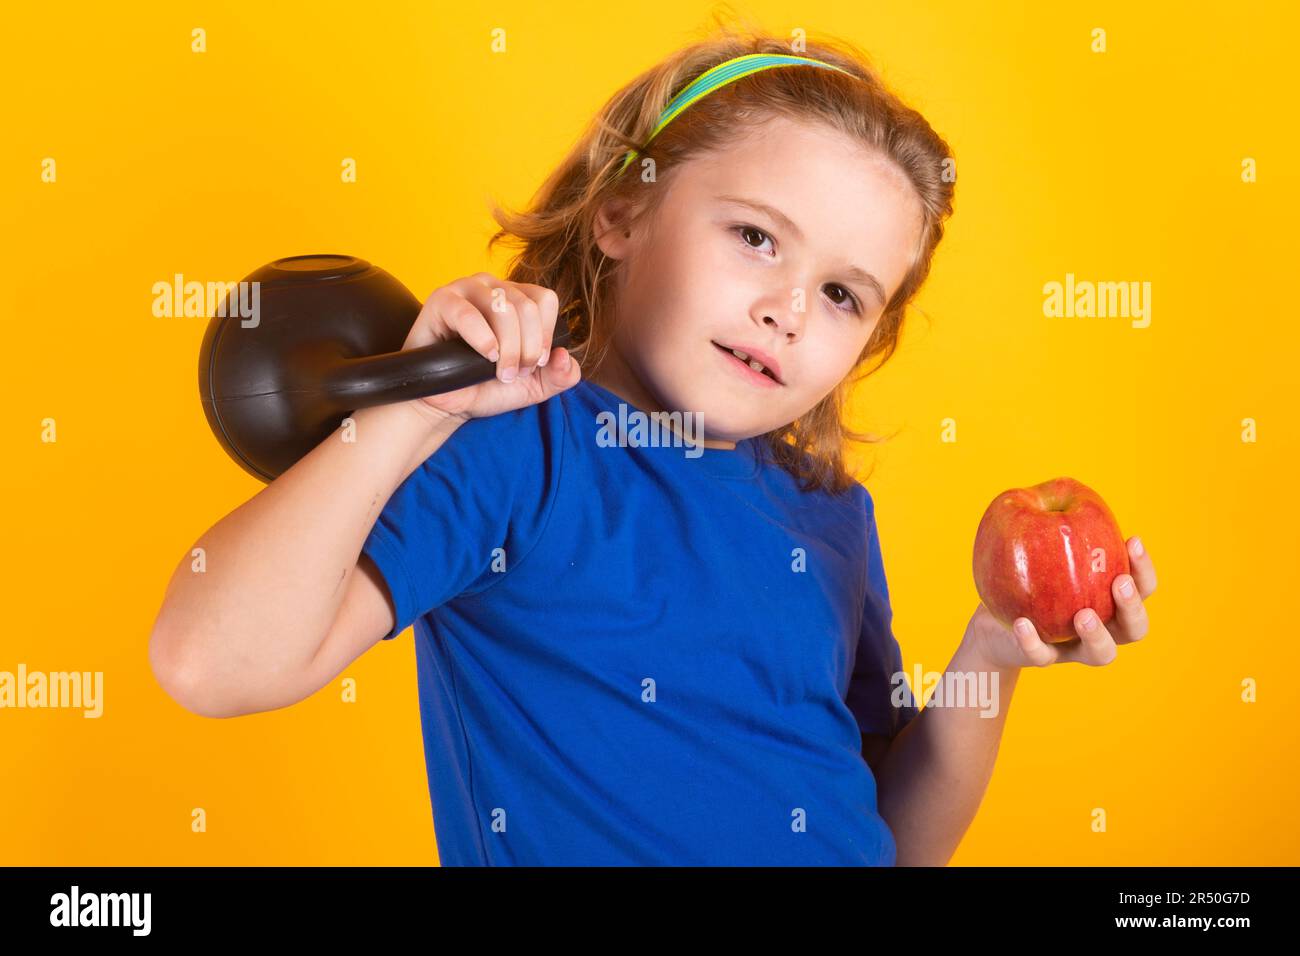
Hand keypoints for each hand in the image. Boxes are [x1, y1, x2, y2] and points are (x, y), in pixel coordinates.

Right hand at [400, 272, 580, 422]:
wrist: (447, 403)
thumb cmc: (486, 387)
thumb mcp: (534, 386)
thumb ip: (561, 375)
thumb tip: (566, 357)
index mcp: (517, 298)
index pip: (545, 300)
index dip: (545, 336)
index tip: (535, 365)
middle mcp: (493, 287)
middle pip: (527, 307)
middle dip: (527, 349)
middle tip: (513, 374)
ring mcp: (466, 289)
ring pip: (503, 308)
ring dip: (508, 349)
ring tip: (498, 371)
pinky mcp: (441, 301)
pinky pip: (468, 314)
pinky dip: (482, 339)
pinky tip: (485, 356)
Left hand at [962, 536, 1157, 669]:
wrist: (992, 620)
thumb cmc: (1025, 578)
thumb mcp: (1040, 549)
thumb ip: (1054, 524)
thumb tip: (1061, 488)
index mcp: (1109, 600)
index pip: (1142, 587)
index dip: (1144, 568)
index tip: (1132, 541)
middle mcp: (1101, 628)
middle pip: (1134, 629)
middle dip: (1133, 607)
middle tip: (1119, 583)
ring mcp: (1072, 649)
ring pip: (1101, 654)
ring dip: (1097, 635)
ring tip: (1082, 615)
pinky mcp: (1039, 658)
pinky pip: (1040, 656)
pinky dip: (1032, 641)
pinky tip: (1023, 622)